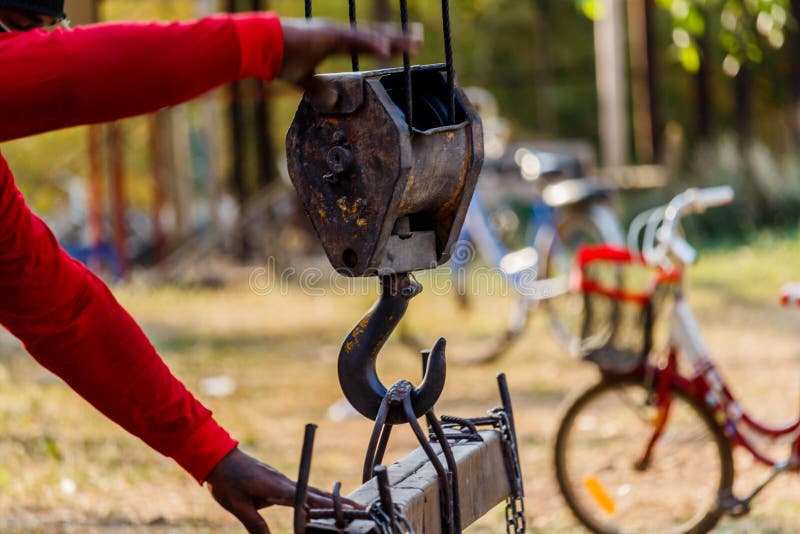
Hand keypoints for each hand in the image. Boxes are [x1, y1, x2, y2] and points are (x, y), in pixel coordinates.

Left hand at [206, 447, 361, 532]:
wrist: (217, 457)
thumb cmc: (226, 480)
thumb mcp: (238, 506)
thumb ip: (255, 524)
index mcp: (278, 487)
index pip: (309, 499)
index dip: (329, 506)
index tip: (348, 511)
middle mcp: (285, 482)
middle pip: (318, 493)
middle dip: (340, 502)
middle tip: (361, 510)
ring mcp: (283, 480)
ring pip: (313, 491)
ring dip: (331, 500)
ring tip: (350, 508)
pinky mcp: (278, 482)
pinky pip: (303, 490)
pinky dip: (317, 497)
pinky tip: (322, 505)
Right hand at [280, 18, 419, 104]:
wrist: (259, 46)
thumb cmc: (278, 59)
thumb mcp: (302, 80)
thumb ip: (319, 90)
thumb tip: (334, 102)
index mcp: (334, 42)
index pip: (365, 42)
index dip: (384, 44)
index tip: (402, 46)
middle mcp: (338, 34)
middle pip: (373, 36)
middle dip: (396, 39)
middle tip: (418, 39)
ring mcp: (333, 33)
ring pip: (369, 35)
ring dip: (391, 39)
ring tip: (412, 42)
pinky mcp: (326, 35)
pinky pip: (352, 39)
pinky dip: (369, 42)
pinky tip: (385, 47)